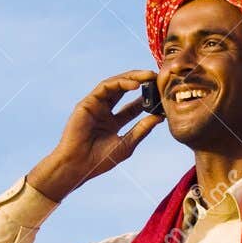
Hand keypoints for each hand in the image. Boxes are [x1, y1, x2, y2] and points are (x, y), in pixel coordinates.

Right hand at [27, 70, 162, 201]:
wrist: (79, 165)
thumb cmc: (100, 160)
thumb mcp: (127, 144)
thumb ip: (142, 129)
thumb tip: (159, 117)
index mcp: (113, 123)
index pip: (133, 107)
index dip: (147, 99)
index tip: (162, 95)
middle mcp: (105, 112)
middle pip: (125, 91)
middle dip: (141, 82)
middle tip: (157, 77)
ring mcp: (96, 106)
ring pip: (116, 85)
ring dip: (133, 78)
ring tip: (149, 76)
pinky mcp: (88, 102)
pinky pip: (106, 87)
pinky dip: (121, 83)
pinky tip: (135, 85)